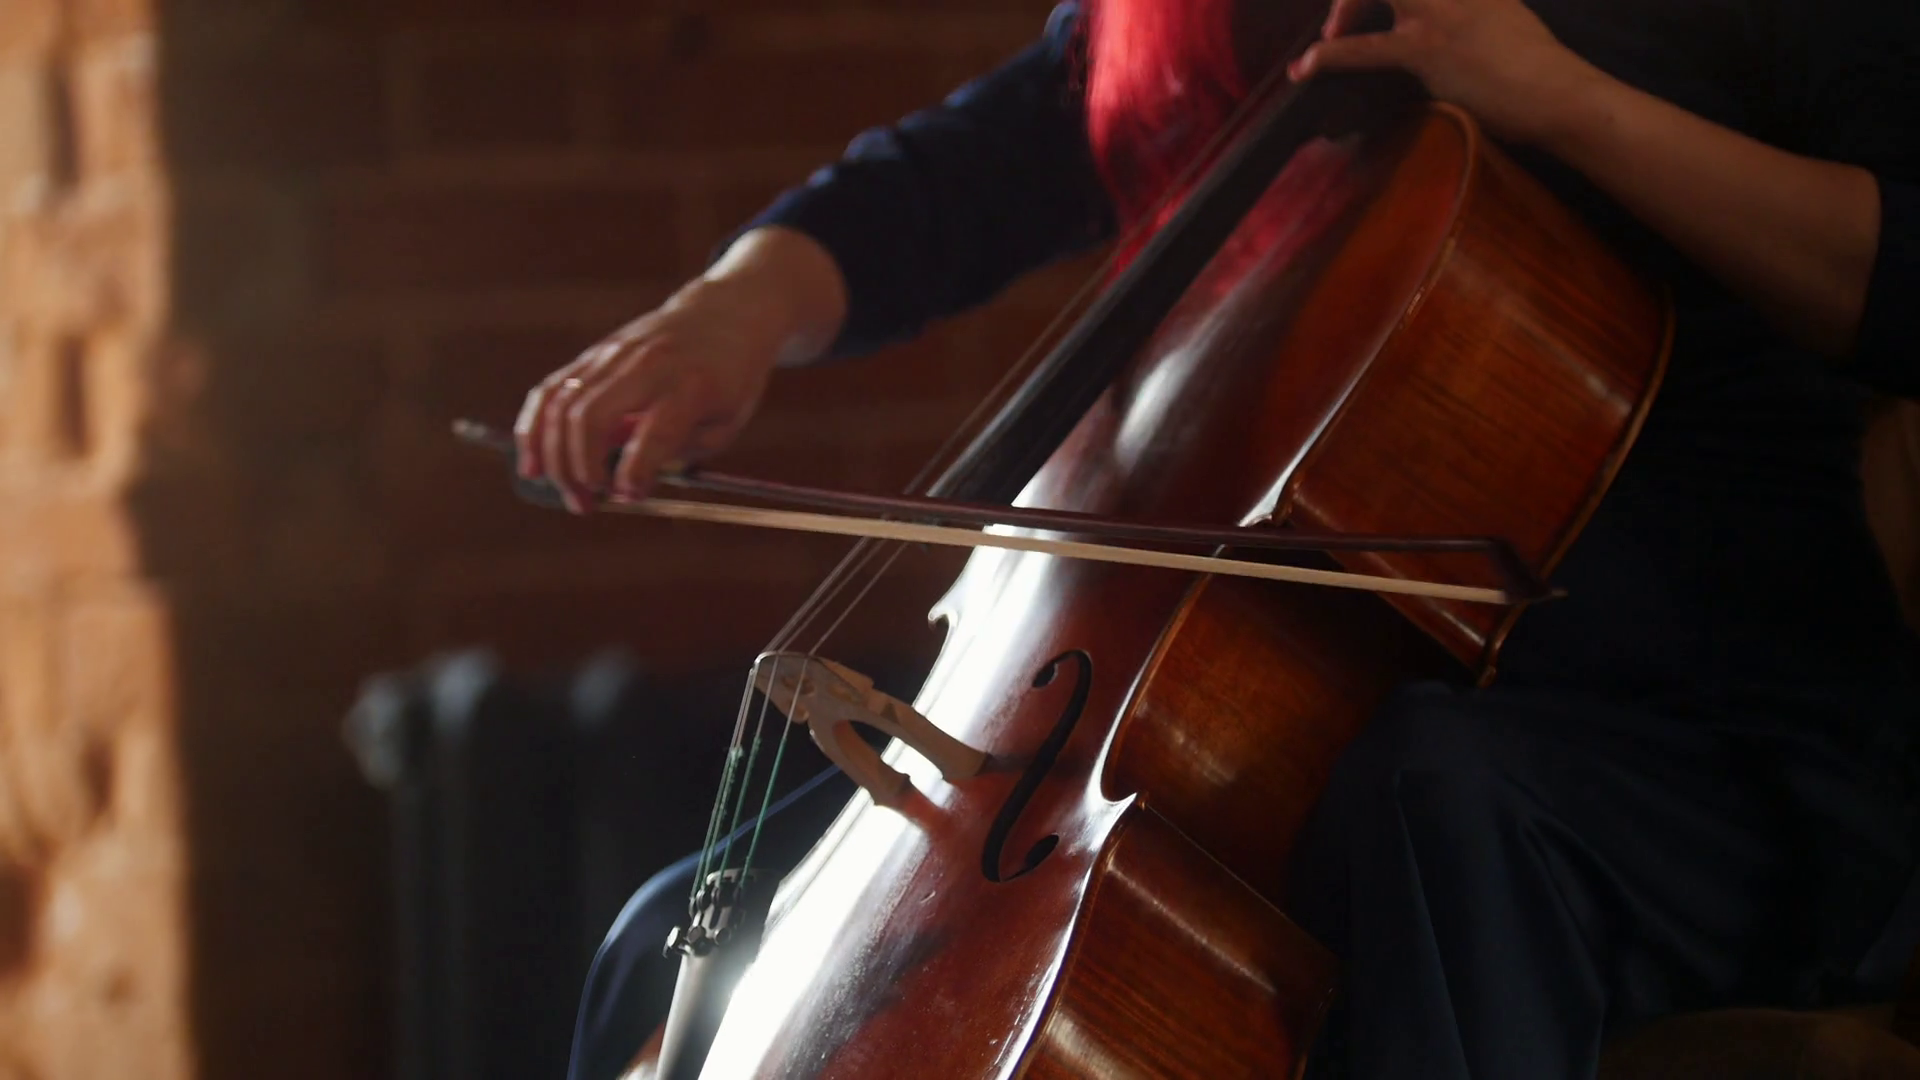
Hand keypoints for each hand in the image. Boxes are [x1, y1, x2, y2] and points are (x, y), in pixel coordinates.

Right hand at [513, 228, 847, 512]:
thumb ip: (674, 452)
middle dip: (580, 470)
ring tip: (569, 493)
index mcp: (691, 385)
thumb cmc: (729, 380)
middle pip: (591, 416)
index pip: (654, 432)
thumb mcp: (723, 424)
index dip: (635, 473)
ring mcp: (614, 354)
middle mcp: (647, 365)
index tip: (631, 496)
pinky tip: (532, 464)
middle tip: (587, 504)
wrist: (724, 315)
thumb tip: (620, 483)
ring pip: (562, 404)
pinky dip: (534, 429)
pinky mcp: (593, 354)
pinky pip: (551, 390)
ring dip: (554, 458)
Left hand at [1289, 0, 1605, 146]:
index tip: (1358, 5)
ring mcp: (1437, 11)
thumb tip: (1439, 27)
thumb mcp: (1500, 16)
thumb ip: (1466, 8)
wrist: (1557, 92)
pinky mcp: (1428, 49)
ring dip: (1342, 10)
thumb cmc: (1533, 67)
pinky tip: (1306, 66)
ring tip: (1328, 35)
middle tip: (1342, 17)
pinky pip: (1365, 48)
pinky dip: (1328, 55)